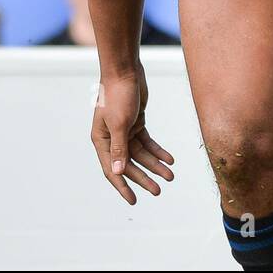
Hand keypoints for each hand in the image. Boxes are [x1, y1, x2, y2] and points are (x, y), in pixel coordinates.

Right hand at [91, 69, 174, 203]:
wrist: (126, 71)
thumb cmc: (118, 96)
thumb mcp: (120, 123)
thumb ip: (120, 148)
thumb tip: (118, 172)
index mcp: (101, 141)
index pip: (112, 170)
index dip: (123, 186)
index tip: (134, 201)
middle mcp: (111, 138)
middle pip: (129, 164)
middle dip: (144, 177)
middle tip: (159, 190)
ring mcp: (124, 131)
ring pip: (141, 154)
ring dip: (155, 164)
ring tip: (171, 175)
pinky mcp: (136, 123)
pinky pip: (148, 142)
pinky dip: (158, 151)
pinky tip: (170, 158)